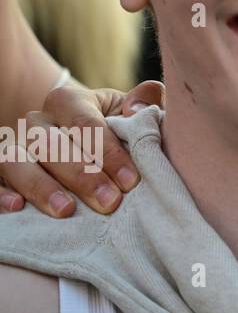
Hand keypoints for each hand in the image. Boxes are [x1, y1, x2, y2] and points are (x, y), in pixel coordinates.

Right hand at [0, 81, 163, 216]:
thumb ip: (148, 101)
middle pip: (51, 145)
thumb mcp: (135, 114)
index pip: (86, 124)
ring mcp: (15, 147)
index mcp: (69, 101)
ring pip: (16, 161)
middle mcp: (37, 121)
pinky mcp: (2, 173)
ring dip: (41, 186)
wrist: (89, 146)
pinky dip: (0, 194)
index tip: (130, 181)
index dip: (109, 153)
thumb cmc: (118, 131)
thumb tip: (136, 108)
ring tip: (66, 210)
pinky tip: (17, 208)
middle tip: (110, 202)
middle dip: (83, 176)